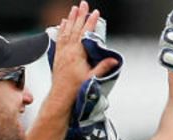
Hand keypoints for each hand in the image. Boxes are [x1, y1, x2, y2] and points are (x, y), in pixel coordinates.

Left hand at [49, 4, 126, 139]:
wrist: (60, 97)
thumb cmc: (75, 89)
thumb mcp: (92, 78)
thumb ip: (103, 67)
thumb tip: (114, 60)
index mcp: (77, 54)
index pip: (85, 33)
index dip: (91, 22)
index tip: (95, 12)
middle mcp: (68, 51)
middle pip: (75, 28)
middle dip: (80, 15)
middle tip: (83, 3)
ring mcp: (62, 52)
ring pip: (66, 31)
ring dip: (70, 19)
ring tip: (74, 9)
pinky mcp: (58, 56)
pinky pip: (60, 38)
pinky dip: (61, 29)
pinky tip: (62, 23)